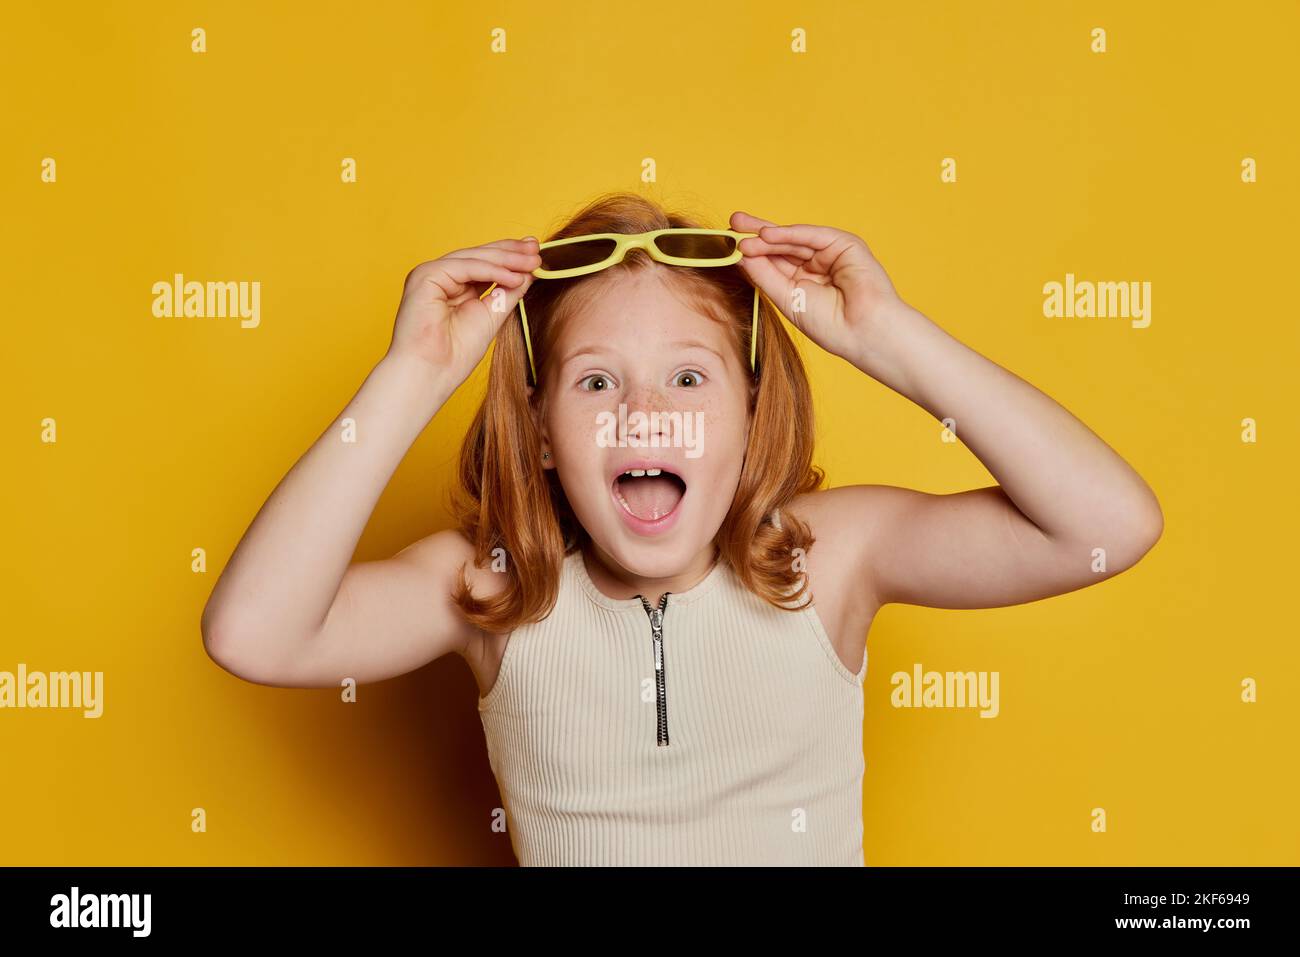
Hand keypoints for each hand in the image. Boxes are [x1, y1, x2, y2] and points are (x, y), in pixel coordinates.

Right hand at [385, 237, 540, 386]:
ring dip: (507, 259)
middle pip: (480, 256)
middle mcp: (440, 277)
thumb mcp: (492, 316)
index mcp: (453, 285)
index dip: (511, 256)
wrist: (431, 374)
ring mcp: (430, 274)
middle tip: (538, 248)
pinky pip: (465, 267)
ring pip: (474, 258)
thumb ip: (508, 292)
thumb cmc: (454, 355)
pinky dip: (492, 271)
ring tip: (533, 262)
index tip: (537, 253)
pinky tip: (515, 277)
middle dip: (511, 252)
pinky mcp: (425, 276)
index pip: (485, 264)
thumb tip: (529, 270)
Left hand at [730, 211, 903, 364]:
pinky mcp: (845, 244)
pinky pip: (812, 235)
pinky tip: (767, 235)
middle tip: (733, 222)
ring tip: (743, 233)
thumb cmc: (830, 325)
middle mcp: (816, 264)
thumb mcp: (786, 298)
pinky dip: (789, 234)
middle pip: (781, 244)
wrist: (863, 332)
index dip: (752, 251)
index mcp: (802, 281)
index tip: (728, 244)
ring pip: (794, 239)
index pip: (773, 260)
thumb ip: (764, 275)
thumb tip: (740, 256)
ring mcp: (831, 253)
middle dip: (757, 233)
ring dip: (768, 235)